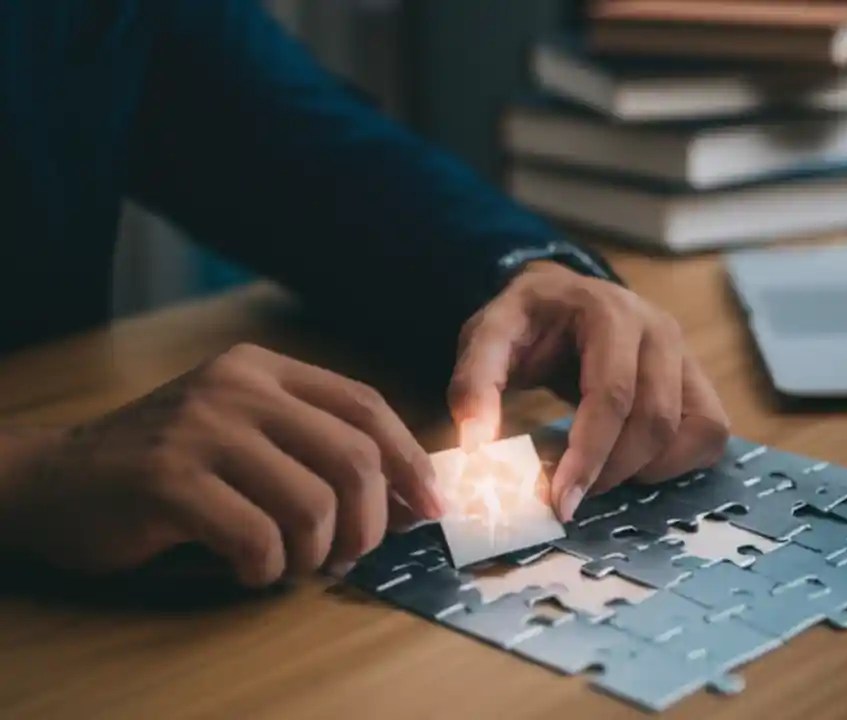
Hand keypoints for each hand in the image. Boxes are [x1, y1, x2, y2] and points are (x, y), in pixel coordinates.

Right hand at [0, 344, 438, 586]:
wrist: (54, 480)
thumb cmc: (167, 466)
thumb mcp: (243, 432)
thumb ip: (314, 447)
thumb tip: (406, 498)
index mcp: (265, 369)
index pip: (366, 406)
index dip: (411, 462)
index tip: (430, 508)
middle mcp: (237, 387)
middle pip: (354, 457)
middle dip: (371, 521)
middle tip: (353, 555)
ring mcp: (201, 428)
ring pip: (313, 504)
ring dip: (316, 554)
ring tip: (291, 563)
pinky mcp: (168, 478)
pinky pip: (257, 538)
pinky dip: (265, 569)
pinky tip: (246, 568)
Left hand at [448, 261, 729, 520]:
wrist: (563, 297)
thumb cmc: (528, 321)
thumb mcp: (486, 337)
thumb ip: (475, 384)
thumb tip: (477, 445)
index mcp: (609, 312)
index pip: (613, 394)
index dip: (589, 455)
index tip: (560, 502)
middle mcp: (660, 329)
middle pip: (655, 420)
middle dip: (612, 471)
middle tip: (568, 496)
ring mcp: (687, 354)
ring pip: (690, 432)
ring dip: (644, 470)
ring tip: (596, 476)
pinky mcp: (699, 379)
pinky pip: (710, 433)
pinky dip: (676, 463)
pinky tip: (632, 465)